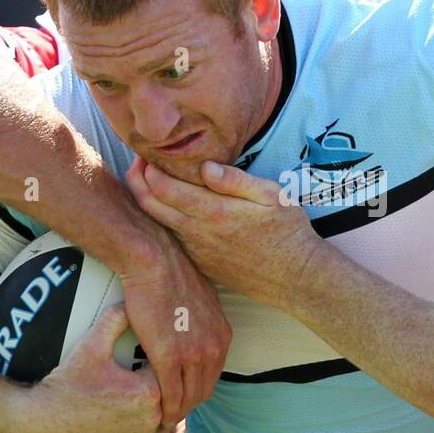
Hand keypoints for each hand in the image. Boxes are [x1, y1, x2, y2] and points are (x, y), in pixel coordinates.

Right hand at [4, 304, 168, 432]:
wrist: (43, 426)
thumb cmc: (66, 385)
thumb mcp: (91, 345)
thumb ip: (115, 319)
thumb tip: (131, 299)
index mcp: (148, 391)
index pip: (170, 364)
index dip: (165, 352)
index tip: (159, 342)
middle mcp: (153, 418)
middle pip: (173, 389)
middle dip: (168, 374)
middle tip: (163, 359)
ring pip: (170, 413)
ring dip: (167, 399)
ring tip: (158, 381)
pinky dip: (158, 421)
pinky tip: (152, 407)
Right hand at [120, 232, 230, 426]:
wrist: (155, 261)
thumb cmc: (172, 274)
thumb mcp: (202, 300)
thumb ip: (204, 322)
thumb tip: (198, 329)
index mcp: (222, 335)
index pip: (214, 375)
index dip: (198, 390)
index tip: (185, 396)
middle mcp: (213, 347)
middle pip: (203, 390)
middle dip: (188, 405)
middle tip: (172, 413)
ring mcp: (192, 354)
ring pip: (188, 396)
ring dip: (176, 410)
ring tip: (162, 416)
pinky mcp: (168, 356)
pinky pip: (169, 392)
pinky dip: (164, 406)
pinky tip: (156, 410)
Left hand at [125, 157, 319, 309]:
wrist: (296, 278)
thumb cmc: (289, 233)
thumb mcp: (273, 196)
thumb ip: (236, 180)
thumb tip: (205, 165)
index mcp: (214, 212)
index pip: (164, 187)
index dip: (148, 168)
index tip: (146, 154)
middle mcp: (199, 234)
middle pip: (151, 206)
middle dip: (138, 182)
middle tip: (137, 165)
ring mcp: (198, 252)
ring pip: (160, 224)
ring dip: (150, 202)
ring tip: (149, 181)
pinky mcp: (203, 264)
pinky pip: (175, 239)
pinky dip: (166, 221)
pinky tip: (172, 209)